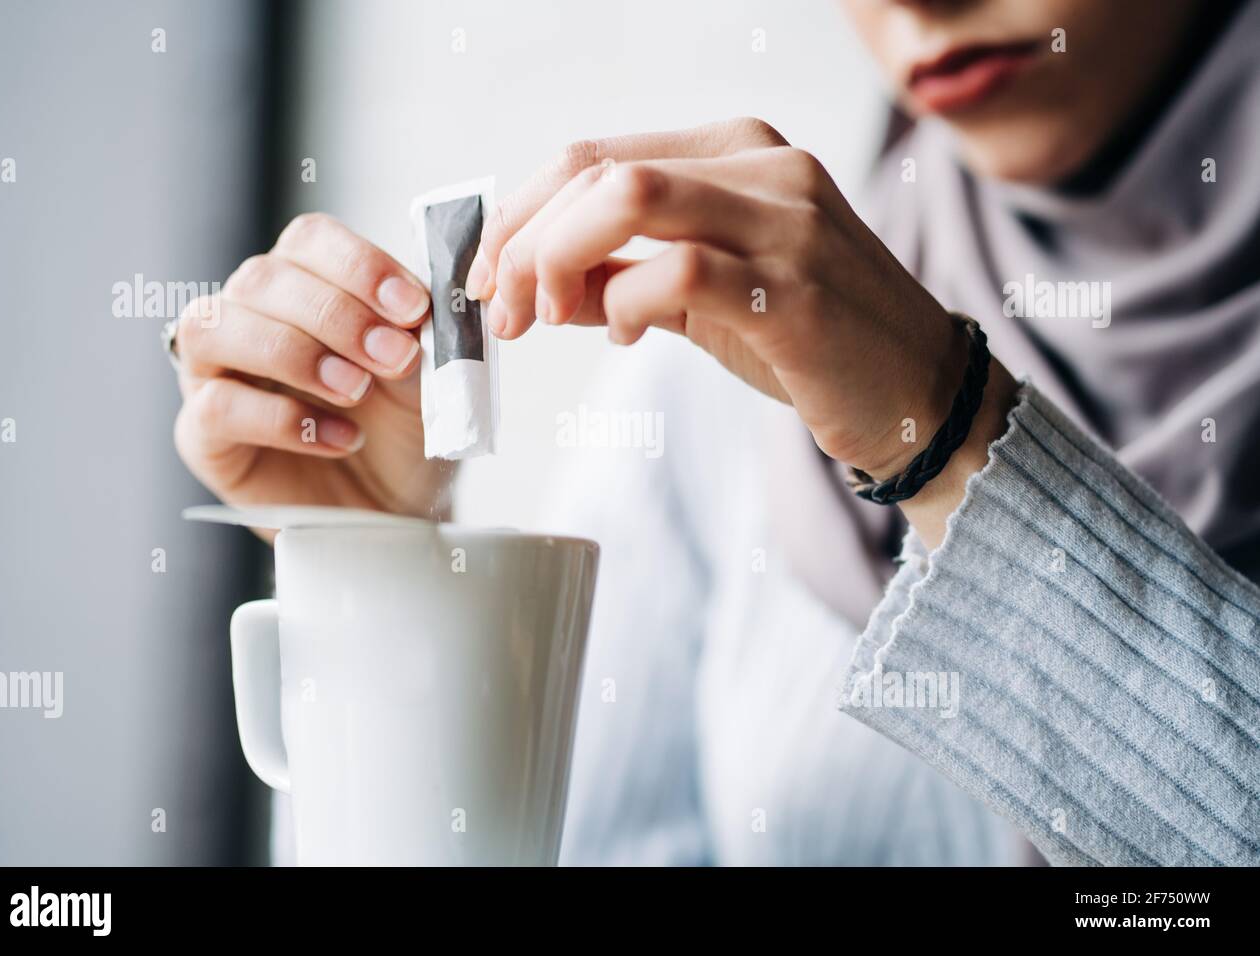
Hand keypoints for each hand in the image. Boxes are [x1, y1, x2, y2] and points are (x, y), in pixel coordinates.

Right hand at [174, 213, 452, 530]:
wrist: (391, 510)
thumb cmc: (399, 433)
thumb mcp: (424, 381)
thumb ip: (416, 341)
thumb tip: (419, 313)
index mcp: (303, 283)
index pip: (309, 240)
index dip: (359, 265)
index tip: (413, 306)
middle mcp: (248, 315)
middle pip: (262, 278)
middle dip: (337, 315)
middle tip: (395, 356)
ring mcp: (214, 372)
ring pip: (215, 327)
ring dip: (295, 353)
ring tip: (356, 391)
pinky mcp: (202, 435)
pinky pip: (217, 407)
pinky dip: (284, 420)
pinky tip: (341, 439)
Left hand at [467, 117, 990, 483]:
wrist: (921, 396)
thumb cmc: (810, 341)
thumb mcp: (704, 297)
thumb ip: (622, 275)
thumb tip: (529, 282)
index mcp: (738, 151)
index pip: (597, 154)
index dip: (522, 213)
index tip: (489, 276)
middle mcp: (764, 165)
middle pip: (599, 168)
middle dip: (524, 241)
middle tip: (501, 311)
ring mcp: (787, 219)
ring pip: (629, 196)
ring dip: (558, 261)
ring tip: (545, 317)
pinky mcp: (796, 287)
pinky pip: (677, 270)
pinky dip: (625, 304)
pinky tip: (624, 335)